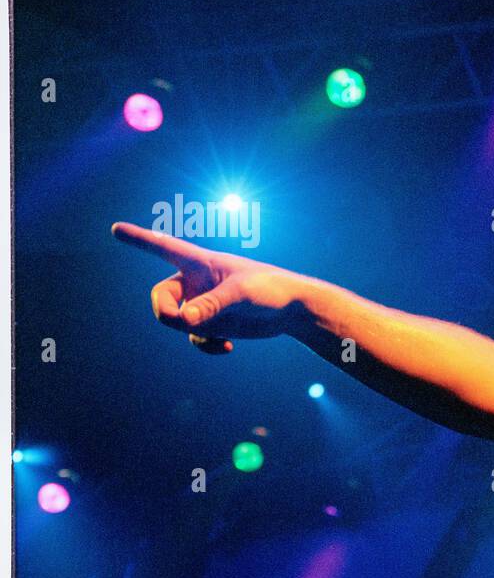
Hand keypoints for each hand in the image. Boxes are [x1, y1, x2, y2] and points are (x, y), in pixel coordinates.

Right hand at [113, 222, 306, 354]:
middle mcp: (197, 282)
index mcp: (202, 263)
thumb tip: (185, 320)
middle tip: (180, 322)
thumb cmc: (271, 290)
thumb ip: (212, 305)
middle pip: (161, 298)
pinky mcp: (214, 322)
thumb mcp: (241, 295)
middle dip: (166, 314)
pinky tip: (227, 348)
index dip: (140, 239)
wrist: (293, 310)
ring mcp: (204, 303)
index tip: (116, 229)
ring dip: (192, 332)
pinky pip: (194, 336)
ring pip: (177, 321)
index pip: (165, 248)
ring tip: (219, 337)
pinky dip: (205, 344)